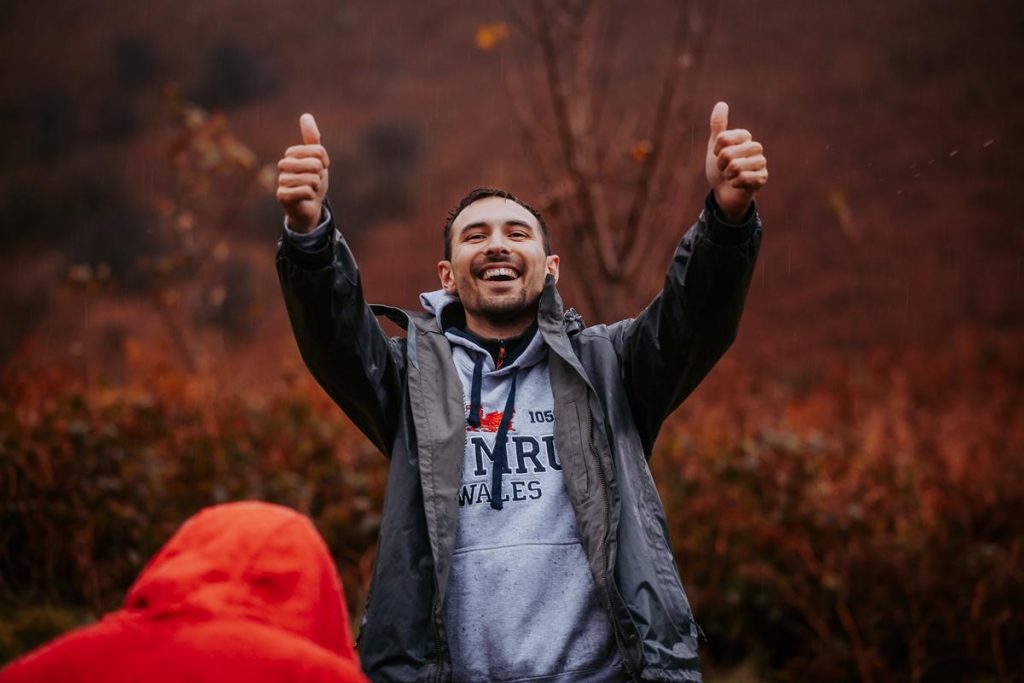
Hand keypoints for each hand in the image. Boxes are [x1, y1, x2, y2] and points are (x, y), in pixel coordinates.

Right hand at [276, 113, 329, 232]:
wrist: (309, 206)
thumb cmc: (312, 181)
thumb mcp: (316, 158)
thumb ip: (312, 139)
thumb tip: (305, 115)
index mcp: (291, 154)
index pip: (318, 152)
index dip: (324, 163)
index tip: (319, 170)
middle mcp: (283, 165)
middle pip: (315, 164)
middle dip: (320, 176)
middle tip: (313, 182)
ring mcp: (281, 181)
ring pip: (312, 179)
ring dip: (316, 187)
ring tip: (309, 190)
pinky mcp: (282, 196)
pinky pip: (307, 192)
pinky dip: (311, 196)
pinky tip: (305, 198)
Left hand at [705, 101, 767, 222]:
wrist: (724, 192)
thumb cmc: (720, 168)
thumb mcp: (715, 147)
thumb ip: (718, 126)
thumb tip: (721, 103)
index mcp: (745, 137)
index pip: (724, 137)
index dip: (717, 150)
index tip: (718, 155)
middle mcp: (755, 147)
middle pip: (728, 153)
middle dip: (721, 165)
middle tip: (725, 169)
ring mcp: (761, 163)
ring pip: (736, 167)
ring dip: (728, 175)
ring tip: (731, 176)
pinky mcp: (763, 178)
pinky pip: (744, 178)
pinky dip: (735, 184)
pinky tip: (737, 184)